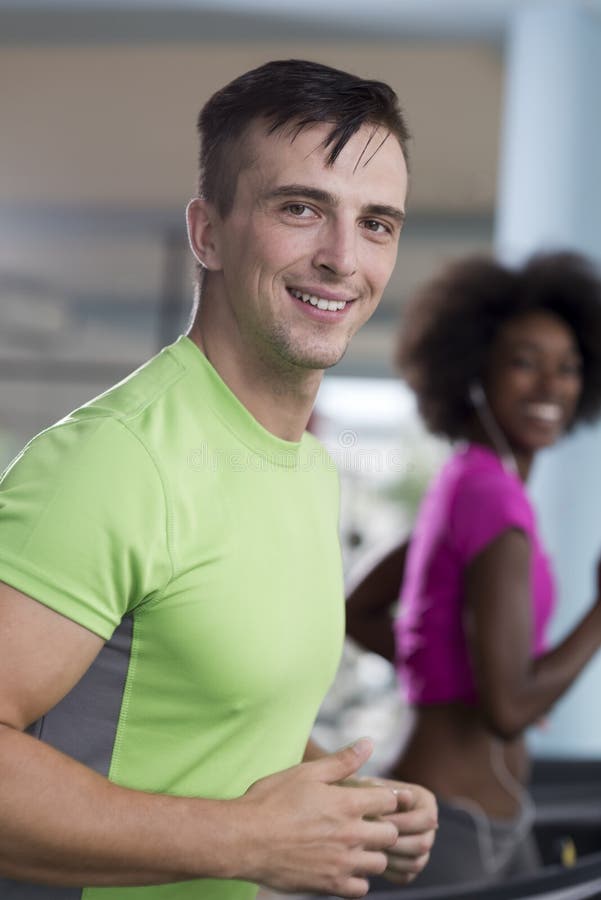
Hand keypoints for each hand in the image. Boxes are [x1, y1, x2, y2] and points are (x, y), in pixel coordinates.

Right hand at [233, 738, 399, 897]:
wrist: (244, 839)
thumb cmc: (272, 801)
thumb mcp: (307, 772)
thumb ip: (342, 760)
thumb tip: (368, 743)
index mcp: (348, 804)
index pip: (389, 801)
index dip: (384, 798)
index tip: (373, 799)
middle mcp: (351, 835)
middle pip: (391, 834)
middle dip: (383, 826)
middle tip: (365, 823)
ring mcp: (342, 863)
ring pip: (380, 863)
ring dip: (372, 854)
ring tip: (354, 845)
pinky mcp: (329, 885)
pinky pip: (361, 889)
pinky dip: (357, 879)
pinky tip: (343, 866)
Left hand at [351, 776, 437, 884]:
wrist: (354, 808)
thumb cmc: (362, 791)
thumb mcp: (371, 785)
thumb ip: (386, 790)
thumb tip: (405, 796)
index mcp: (426, 802)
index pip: (426, 819)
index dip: (402, 822)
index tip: (376, 820)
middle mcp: (429, 827)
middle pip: (423, 844)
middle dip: (395, 843)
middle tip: (371, 840)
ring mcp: (422, 848)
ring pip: (416, 863)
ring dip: (391, 859)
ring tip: (370, 851)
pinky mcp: (411, 866)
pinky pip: (405, 876)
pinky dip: (389, 872)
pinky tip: (371, 861)